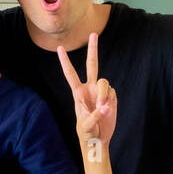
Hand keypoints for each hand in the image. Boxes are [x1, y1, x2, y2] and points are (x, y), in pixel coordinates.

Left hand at [57, 32, 116, 146]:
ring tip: (103, 108)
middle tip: (93, 34)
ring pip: (104, 81)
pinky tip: (108, 110)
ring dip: (103, 94)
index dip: (65, 61)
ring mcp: (101, 91)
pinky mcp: (111, 97)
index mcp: (78, 93)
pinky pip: (112, 92)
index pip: (70, 73)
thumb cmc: (86, 133)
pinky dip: (110, 100)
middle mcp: (89, 88)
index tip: (60, 48)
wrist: (98, 139)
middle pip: (92, 64)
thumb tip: (104, 107)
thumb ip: (94, 116)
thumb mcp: (86, 126)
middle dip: (93, 49)